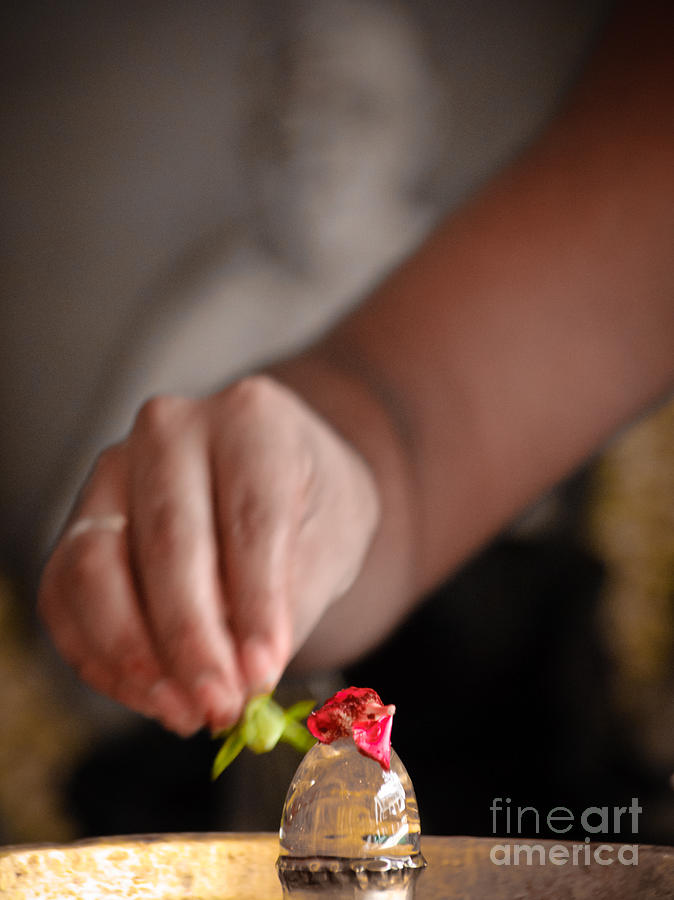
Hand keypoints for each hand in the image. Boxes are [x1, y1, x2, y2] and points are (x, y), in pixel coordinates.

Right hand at [39, 375, 378, 735]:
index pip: (249, 516)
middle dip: (192, 638)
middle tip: (221, 706)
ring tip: (184, 711)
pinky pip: (65, 594)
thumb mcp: (333, 538)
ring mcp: (114, 471)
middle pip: (169, 539)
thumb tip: (245, 674)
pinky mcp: (81, 520)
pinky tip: (147, 694)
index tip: (264, 671)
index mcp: (251, 418)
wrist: (273, 479)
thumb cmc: (310, 506)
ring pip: (96, 567)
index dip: (256, 601)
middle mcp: (170, 429)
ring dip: (134, 655)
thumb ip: (291, 599)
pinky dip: (99, 656)